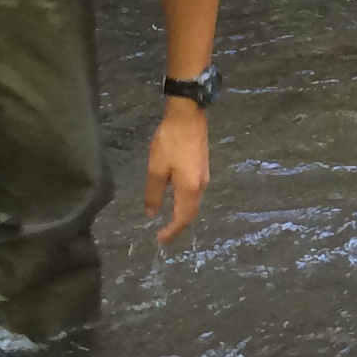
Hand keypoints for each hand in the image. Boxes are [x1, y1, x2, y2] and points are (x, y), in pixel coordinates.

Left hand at [144, 100, 210, 243]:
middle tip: (164, 235)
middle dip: (178, 226)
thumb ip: (154, 194)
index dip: (172, 231)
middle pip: (191, 213)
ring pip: (194, 203)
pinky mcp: (202, 167)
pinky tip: (175, 199)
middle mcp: (201, 186)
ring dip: (182, 214)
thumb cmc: (170, 142)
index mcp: (189, 189)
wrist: (188, 115)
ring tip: (168, 221)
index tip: (159, 240)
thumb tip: (152, 214)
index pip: (182, 218)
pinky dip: (185, 202)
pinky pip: (194, 193)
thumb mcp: (156, 169)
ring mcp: (204, 176)